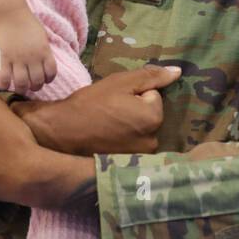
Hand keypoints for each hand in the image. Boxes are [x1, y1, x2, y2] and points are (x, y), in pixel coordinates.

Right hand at [0, 8, 55, 93]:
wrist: (9, 14)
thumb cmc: (27, 23)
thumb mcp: (42, 36)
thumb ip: (44, 50)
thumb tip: (45, 63)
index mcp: (44, 51)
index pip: (51, 72)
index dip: (49, 79)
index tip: (45, 80)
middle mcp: (32, 57)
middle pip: (37, 81)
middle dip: (35, 87)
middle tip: (32, 86)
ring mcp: (17, 59)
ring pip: (21, 83)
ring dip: (22, 89)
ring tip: (20, 88)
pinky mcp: (3, 58)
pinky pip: (4, 78)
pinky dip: (4, 85)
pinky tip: (4, 85)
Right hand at [13, 64, 180, 155]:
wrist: (61, 134)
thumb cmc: (89, 104)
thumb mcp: (119, 83)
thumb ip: (151, 76)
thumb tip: (178, 72)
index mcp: (153, 118)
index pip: (154, 96)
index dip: (135, 94)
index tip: (116, 99)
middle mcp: (153, 141)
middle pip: (151, 116)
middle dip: (136, 111)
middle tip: (111, 112)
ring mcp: (142, 157)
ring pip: (143, 131)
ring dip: (131, 126)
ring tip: (109, 125)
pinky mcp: (130, 166)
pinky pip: (135, 146)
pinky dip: (126, 141)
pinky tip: (109, 138)